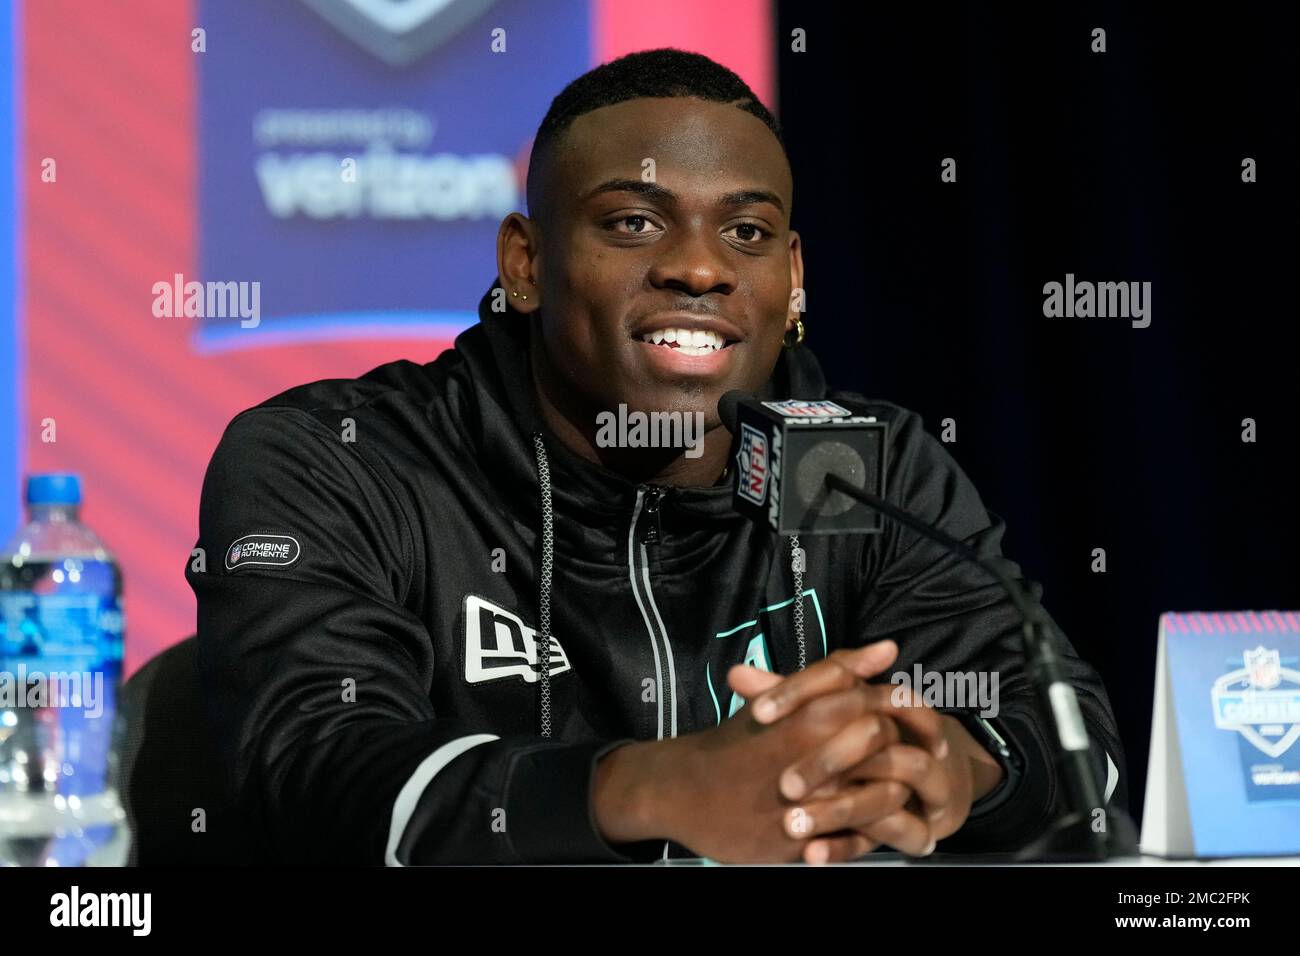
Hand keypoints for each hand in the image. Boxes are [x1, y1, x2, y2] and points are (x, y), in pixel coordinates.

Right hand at [593, 643, 905, 862]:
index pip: (874, 700)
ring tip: (911, 789)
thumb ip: (835, 674)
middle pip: (881, 740)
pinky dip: (879, 827)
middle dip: (911, 748)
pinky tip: (889, 820)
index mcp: (805, 713)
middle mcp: (808, 751)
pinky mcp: (799, 838)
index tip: (925, 714)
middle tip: (933, 753)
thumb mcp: (782, 701)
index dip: (908, 707)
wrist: (684, 790)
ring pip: (879, 791)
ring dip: (900, 789)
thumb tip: (888, 648)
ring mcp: (806, 797)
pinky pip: (857, 836)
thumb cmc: (740, 742)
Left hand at [728, 643, 996, 862]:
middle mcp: (905, 732)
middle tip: (782, 784)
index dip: (799, 693)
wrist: (932, 779)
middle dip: (827, 759)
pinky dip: (847, 846)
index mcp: (877, 697)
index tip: (758, 712)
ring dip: (838, 809)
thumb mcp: (824, 714)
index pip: (842, 679)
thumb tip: (736, 675)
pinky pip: (891, 834)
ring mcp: (921, 778)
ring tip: (791, 823)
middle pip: (875, 734)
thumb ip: (784, 695)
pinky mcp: (922, 821)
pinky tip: (811, 854)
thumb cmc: (863, 742)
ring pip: (887, 791)